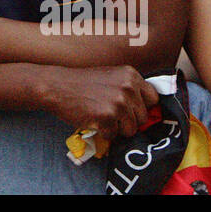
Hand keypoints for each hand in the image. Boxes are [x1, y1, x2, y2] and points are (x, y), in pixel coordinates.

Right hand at [41, 65, 158, 143]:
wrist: (56, 86)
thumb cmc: (82, 83)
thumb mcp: (111, 77)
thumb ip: (130, 88)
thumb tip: (148, 110)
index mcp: (131, 75)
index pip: (153, 99)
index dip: (142, 107)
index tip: (131, 109)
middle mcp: (128, 88)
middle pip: (143, 117)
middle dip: (128, 120)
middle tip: (110, 113)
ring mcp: (119, 103)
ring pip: (131, 129)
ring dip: (117, 128)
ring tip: (101, 116)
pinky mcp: (107, 117)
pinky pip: (113, 136)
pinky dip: (103, 133)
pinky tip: (92, 120)